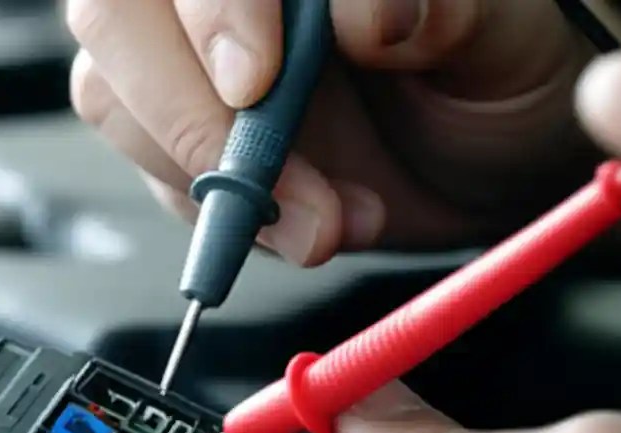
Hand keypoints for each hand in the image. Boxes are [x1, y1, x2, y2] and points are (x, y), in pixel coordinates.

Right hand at [65, 0, 600, 265]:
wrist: (502, 153)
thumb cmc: (509, 67)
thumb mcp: (508, 33)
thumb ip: (445, 8)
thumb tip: (367, 11)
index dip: (214, 11)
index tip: (254, 85)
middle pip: (113, 15)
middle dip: (181, 110)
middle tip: (264, 186)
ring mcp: (192, 55)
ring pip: (111, 96)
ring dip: (204, 180)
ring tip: (323, 222)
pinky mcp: (188, 130)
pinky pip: (153, 172)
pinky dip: (219, 219)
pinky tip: (308, 224)